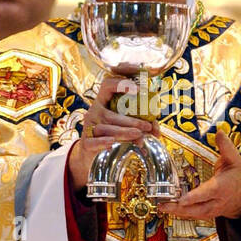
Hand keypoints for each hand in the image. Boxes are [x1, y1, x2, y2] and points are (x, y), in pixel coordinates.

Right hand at [67, 75, 155, 194]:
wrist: (94, 156)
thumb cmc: (113, 135)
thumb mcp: (125, 125)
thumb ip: (139, 123)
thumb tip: (155, 129)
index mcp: (104, 102)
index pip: (107, 85)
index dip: (121, 84)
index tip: (138, 89)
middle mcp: (95, 112)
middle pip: (110, 114)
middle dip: (131, 121)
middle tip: (147, 126)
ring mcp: (89, 127)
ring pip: (105, 128)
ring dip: (123, 132)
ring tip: (138, 136)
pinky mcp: (86, 143)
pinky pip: (93, 141)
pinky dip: (102, 142)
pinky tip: (112, 143)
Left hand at [159, 123, 240, 220]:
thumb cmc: (235, 177)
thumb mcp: (234, 160)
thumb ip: (226, 147)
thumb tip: (219, 132)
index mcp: (222, 187)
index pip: (208, 192)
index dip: (195, 196)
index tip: (183, 198)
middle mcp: (216, 201)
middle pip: (197, 208)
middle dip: (180, 207)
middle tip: (165, 204)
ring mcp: (210, 210)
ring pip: (193, 214)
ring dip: (177, 212)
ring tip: (162, 206)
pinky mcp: (204, 214)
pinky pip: (191, 215)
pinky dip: (179, 213)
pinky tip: (168, 208)